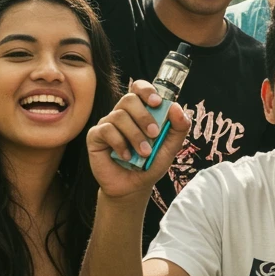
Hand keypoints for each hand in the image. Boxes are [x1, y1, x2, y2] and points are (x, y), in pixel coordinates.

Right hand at [86, 80, 189, 199]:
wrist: (134, 187)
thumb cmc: (151, 163)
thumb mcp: (171, 147)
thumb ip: (179, 127)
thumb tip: (176, 107)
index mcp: (141, 110)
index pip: (139, 88)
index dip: (147, 90)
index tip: (157, 102)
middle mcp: (123, 113)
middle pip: (129, 99)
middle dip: (144, 116)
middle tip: (154, 134)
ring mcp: (108, 123)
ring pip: (119, 116)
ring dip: (135, 135)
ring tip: (144, 153)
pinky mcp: (95, 136)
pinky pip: (107, 130)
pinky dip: (120, 143)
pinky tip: (127, 156)